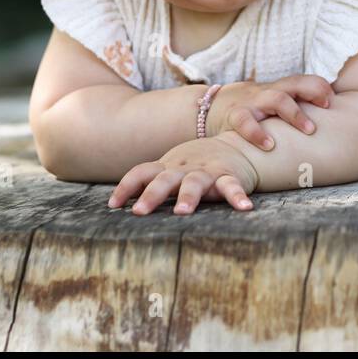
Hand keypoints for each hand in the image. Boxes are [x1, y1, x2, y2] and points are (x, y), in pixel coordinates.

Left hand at [108, 136, 258, 214]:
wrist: (234, 146)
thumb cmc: (195, 164)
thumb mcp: (170, 169)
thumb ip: (148, 182)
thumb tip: (114, 202)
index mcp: (168, 167)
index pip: (142, 172)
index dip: (126, 187)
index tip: (113, 205)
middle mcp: (184, 168)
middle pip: (165, 179)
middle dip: (152, 195)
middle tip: (139, 212)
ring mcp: (207, 171)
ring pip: (195, 183)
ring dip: (188, 196)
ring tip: (182, 212)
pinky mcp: (229, 175)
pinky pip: (232, 186)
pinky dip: (237, 196)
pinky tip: (244, 208)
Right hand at [209, 75, 332, 149]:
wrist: (210, 108)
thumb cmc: (252, 110)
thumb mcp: (273, 103)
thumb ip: (295, 107)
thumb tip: (327, 121)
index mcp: (280, 89)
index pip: (304, 80)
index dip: (320, 86)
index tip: (332, 101)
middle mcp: (269, 92)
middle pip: (294, 83)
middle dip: (313, 92)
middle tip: (327, 108)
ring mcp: (252, 102)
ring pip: (276, 99)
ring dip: (295, 113)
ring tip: (309, 130)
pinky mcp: (235, 115)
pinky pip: (246, 121)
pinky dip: (257, 133)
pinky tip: (269, 145)